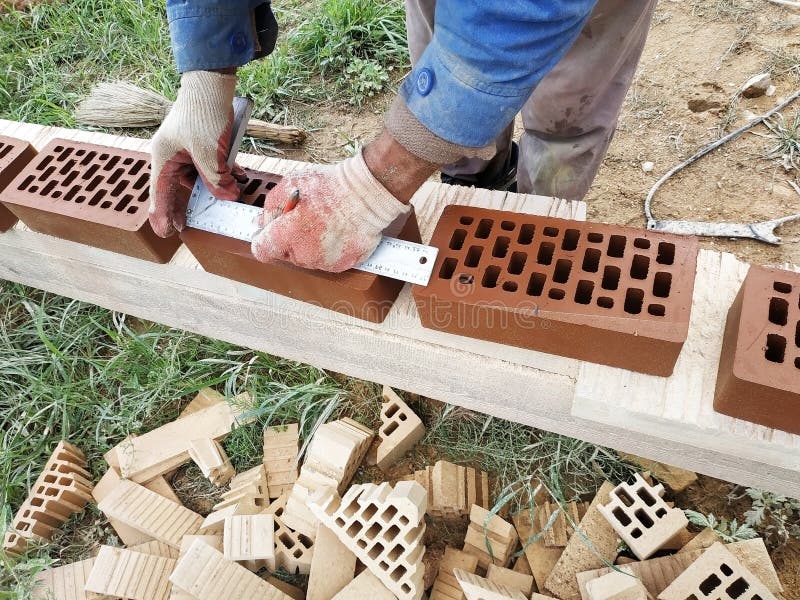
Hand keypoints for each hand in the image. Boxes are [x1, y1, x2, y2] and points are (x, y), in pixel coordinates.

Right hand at [148, 70, 241, 236]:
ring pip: (197, 174)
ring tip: (226, 199)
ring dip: (213, 185)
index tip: (166, 232)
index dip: (162, 214)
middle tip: (188, 225)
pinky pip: (209, 162)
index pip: (159, 193)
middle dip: (188, 203)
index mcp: (163, 157)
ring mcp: (186, 146)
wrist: (212, 81)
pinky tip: (239, 178)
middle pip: (177, 186)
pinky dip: (222, 171)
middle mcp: (171, 153)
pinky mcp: (201, 140)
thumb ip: (217, 180)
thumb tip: (227, 197)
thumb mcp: (211, 153)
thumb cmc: (204, 114)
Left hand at [251, 150, 410, 272]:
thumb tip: (262, 222)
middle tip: (306, 218)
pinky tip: (337, 231)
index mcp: (287, 234)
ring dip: (311, 245)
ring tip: (325, 223)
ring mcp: (325, 262)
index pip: (262, 251)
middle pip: (286, 254)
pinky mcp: (343, 265)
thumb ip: (271, 206)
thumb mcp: (291, 184)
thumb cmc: (330, 186)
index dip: (264, 239)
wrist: (367, 193)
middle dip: (290, 239)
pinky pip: (328, 261)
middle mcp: (304, 253)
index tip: (270, 233)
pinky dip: (330, 249)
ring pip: (308, 258)